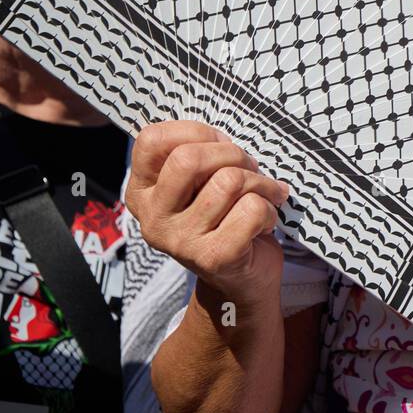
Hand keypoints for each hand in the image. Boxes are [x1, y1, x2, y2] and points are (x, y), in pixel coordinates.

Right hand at [125, 121, 287, 301]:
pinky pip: (251, 209)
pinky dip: (269, 209)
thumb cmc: (224, 218)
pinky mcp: (213, 257)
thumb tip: (221, 137)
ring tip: (264, 196)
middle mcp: (152, 218)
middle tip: (250, 169)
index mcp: (143, 192)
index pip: (152, 140)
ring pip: (229, 181)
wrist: (241, 281)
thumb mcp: (200, 184)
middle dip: (233, 155)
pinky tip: (264, 222)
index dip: (196, 131)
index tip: (220, 144)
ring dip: (261, 184)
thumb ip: (198, 156)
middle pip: (189, 159)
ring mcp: (179, 241)